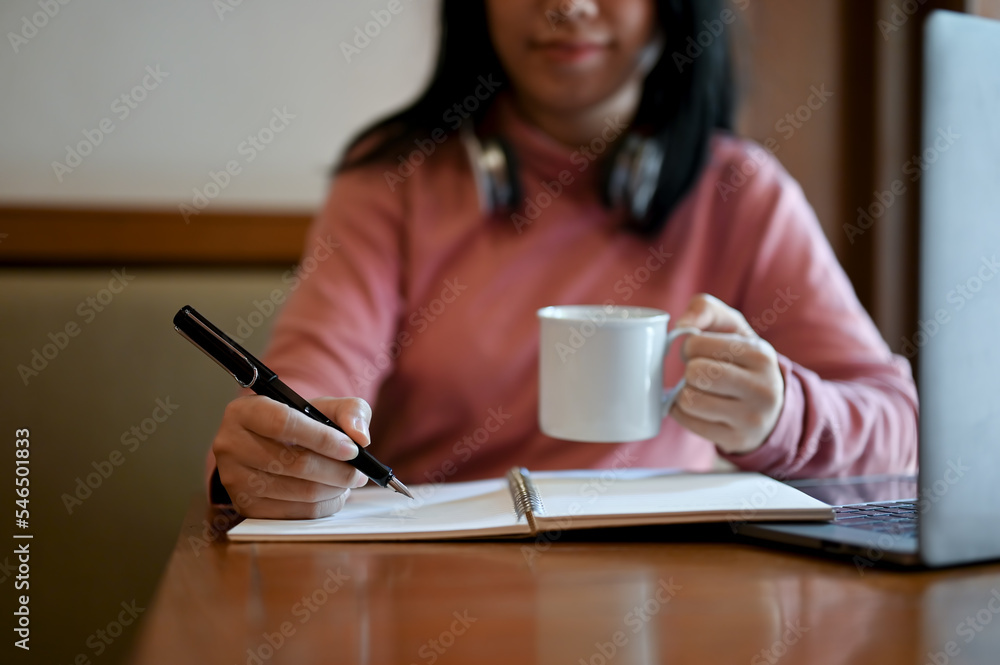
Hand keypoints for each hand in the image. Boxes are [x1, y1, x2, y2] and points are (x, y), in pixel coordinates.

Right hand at [212, 396, 372, 518]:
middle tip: (360, 472)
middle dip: (337, 471)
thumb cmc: (299, 423)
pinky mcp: (244, 506)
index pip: (285, 424)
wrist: (268, 445)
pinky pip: (293, 513)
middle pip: (294, 463)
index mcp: (245, 411)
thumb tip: (361, 437)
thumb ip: (350, 411)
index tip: (352, 449)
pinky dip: (322, 506)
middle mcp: (231, 444)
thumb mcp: (323, 406)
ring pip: (297, 491)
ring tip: (349, 482)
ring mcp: (234, 479)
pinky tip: (333, 494)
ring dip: (334, 490)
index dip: (323, 439)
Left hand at [670, 294, 784, 454]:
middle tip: (699, 371)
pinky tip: (697, 406)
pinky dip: (682, 412)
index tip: (699, 351)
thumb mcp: (732, 327)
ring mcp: (751, 418)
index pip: (698, 344)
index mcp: (760, 354)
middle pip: (695, 373)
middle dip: (688, 371)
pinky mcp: (736, 439)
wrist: (771, 407)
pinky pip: (688, 422)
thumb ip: (705, 309)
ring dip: (684, 393)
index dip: (689, 346)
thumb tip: (681, 326)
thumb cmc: (742, 360)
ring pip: (689, 400)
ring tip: (700, 389)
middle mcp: (762, 388)